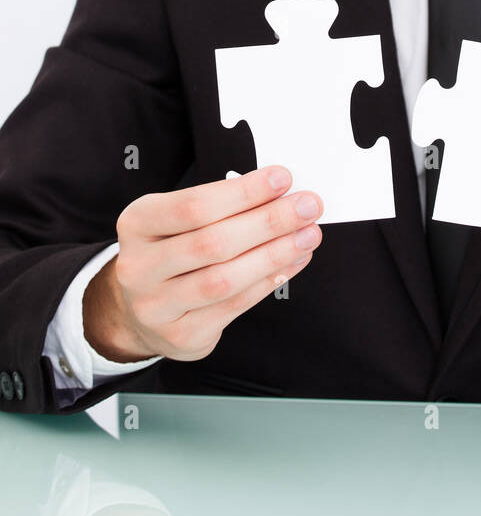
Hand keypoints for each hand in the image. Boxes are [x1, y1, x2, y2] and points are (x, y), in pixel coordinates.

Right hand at [82, 166, 322, 362]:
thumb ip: (222, 206)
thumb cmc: (171, 251)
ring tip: (308, 236)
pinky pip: (234, 306)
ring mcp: (157, 306)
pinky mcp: (181, 336)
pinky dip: (269, 282)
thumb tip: (280, 194)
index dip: (244, 192)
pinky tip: (292, 263)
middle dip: (269, 222)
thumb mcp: (179, 219)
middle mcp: (139, 267)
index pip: (194, 205)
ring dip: (275, 254)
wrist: (139, 310)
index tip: (282, 179)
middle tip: (307, 207)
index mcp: (138, 223)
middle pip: (213, 242)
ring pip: (225, 279)